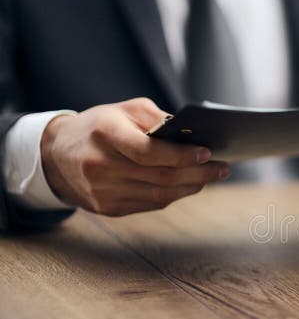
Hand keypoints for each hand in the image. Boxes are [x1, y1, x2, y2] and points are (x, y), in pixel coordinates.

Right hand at [41, 98, 230, 216]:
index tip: (208, 152)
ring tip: (212, 176)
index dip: (181, 155)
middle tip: (223, 168)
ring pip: (159, 195)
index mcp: (105, 134)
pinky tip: (190, 185)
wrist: (56, 154)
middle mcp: (101, 166)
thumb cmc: (99, 127)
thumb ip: (157, 119)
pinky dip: (174, 195)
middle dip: (198, 173)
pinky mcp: (108, 208)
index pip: (149, 151)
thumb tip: (192, 135)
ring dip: (191, 186)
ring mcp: (103, 191)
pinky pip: (150, 205)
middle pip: (161, 176)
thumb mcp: (124, 110)